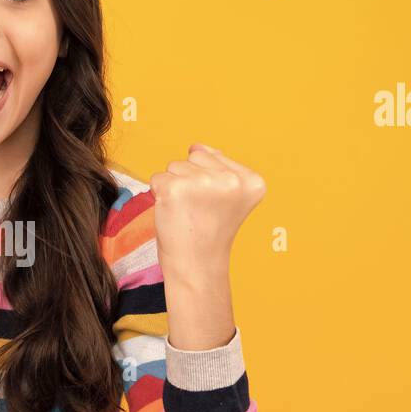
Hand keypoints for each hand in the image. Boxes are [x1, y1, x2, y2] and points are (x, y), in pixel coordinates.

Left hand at [150, 144, 265, 284]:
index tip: (213, 207)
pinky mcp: (175, 189)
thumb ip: (218, 167)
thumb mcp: (228, 198)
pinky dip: (159, 195)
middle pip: (194, 156)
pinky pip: (158, 178)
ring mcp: (204, 183)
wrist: (197, 266)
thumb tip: (196, 146)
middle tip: (197, 210)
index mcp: (252, 181)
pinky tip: (173, 214)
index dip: (206, 181)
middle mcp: (231, 180)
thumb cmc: (209, 232)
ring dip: (174, 187)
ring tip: (187, 213)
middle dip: (189, 179)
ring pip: (174, 165)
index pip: (213, 156)